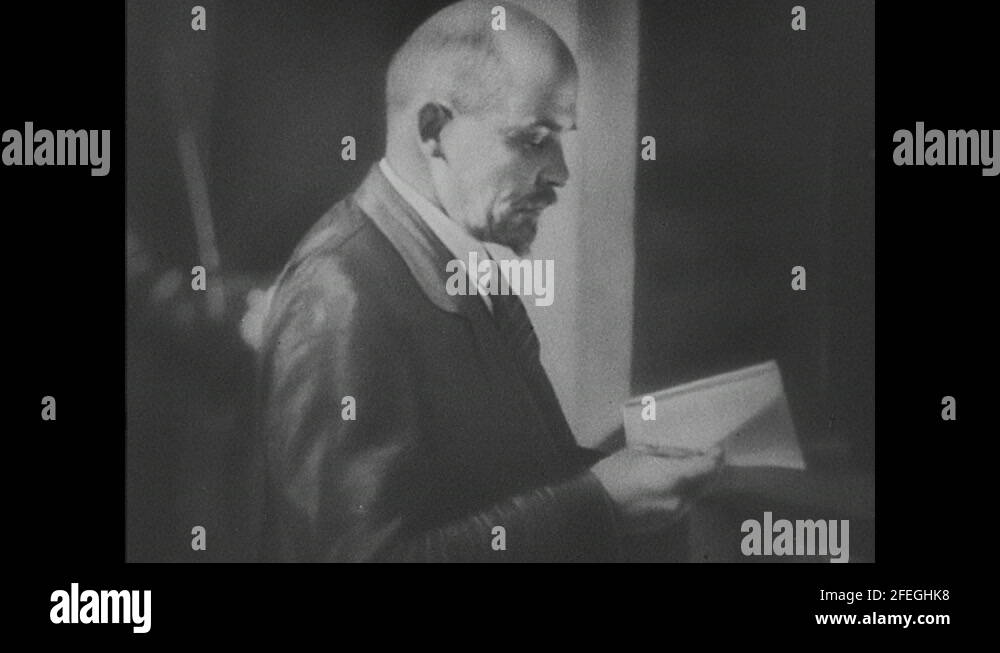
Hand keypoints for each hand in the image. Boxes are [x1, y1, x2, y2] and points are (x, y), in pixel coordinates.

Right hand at [591, 446, 722, 534]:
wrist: (594, 507)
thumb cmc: (613, 473)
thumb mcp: (639, 451)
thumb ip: (667, 453)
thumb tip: (686, 454)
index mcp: (675, 477)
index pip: (709, 467)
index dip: (717, 455)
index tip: (717, 447)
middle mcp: (681, 498)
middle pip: (707, 482)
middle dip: (710, 468)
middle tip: (706, 455)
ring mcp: (674, 514)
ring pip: (695, 494)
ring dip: (696, 480)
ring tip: (687, 466)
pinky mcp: (665, 522)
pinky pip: (683, 504)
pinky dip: (684, 492)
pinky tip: (671, 483)